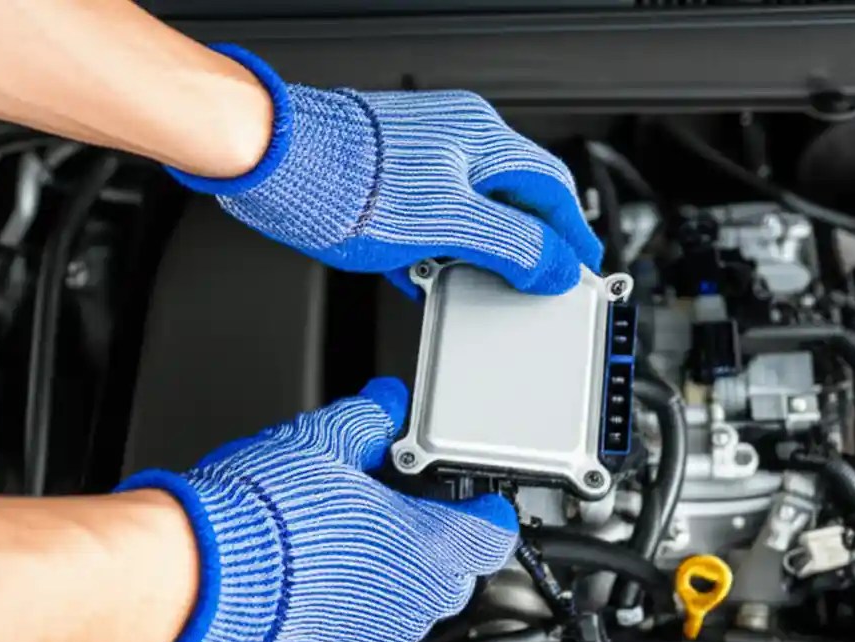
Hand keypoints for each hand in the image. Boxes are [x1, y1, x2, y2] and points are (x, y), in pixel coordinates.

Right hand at [115, 378, 518, 641]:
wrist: (200, 572)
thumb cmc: (264, 512)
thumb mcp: (323, 439)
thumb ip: (369, 420)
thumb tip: (386, 403)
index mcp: (429, 545)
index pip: (493, 535)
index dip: (485, 512)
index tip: (474, 501)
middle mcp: (412, 601)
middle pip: (453, 573)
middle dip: (435, 542)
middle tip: (396, 510)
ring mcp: (375, 637)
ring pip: (407, 606)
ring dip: (393, 575)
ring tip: (346, 540)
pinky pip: (365, 631)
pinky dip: (354, 605)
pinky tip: (318, 576)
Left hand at [169, 45, 601, 296]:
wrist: (272, 165)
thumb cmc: (348, 179)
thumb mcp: (450, 223)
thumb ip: (513, 245)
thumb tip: (554, 266)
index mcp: (482, 139)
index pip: (551, 187)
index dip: (572, 233)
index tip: (582, 268)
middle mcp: (454, 141)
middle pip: (511, 202)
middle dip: (525, 246)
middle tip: (536, 284)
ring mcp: (416, 160)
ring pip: (467, 214)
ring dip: (475, 253)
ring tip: (475, 288)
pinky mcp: (382, 182)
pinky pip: (425, 222)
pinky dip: (432, 253)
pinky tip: (420, 279)